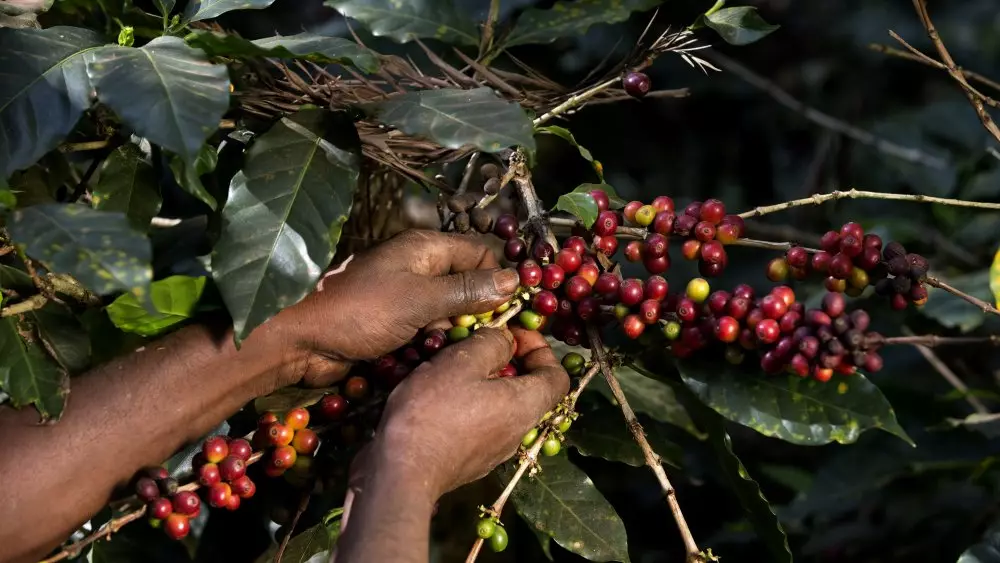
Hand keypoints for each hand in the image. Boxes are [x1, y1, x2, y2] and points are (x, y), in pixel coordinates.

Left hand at [273, 230, 519, 386]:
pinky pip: (429, 328)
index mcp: (424, 249)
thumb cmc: (359, 312)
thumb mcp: (419, 300)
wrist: (301, 339)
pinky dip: (438, 341)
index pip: (479, 253)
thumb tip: (514, 281)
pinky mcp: (395, 322)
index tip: (518, 308)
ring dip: (460, 328)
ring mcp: (405, 295)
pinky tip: (445, 356)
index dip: (500, 277)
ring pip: (450, 309)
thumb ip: (466, 291)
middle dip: (482, 308)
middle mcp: (418, 267)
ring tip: (472, 348)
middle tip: (498, 336)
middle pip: (467, 282)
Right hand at [350, 327, 569, 499]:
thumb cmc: (434, 413)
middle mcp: (517, 431)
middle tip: (477, 346)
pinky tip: (438, 396)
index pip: (558, 376)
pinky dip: (469, 404)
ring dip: (484, 382)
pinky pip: (480, 424)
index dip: (540, 348)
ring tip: (452, 367)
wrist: (401, 474)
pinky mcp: (470, 461)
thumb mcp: (462, 362)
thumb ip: (491, 344)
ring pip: (501, 406)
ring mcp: (494, 450)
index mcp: (525, 405)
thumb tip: (506, 341)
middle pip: (528, 390)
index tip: (511, 334)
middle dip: (507, 361)